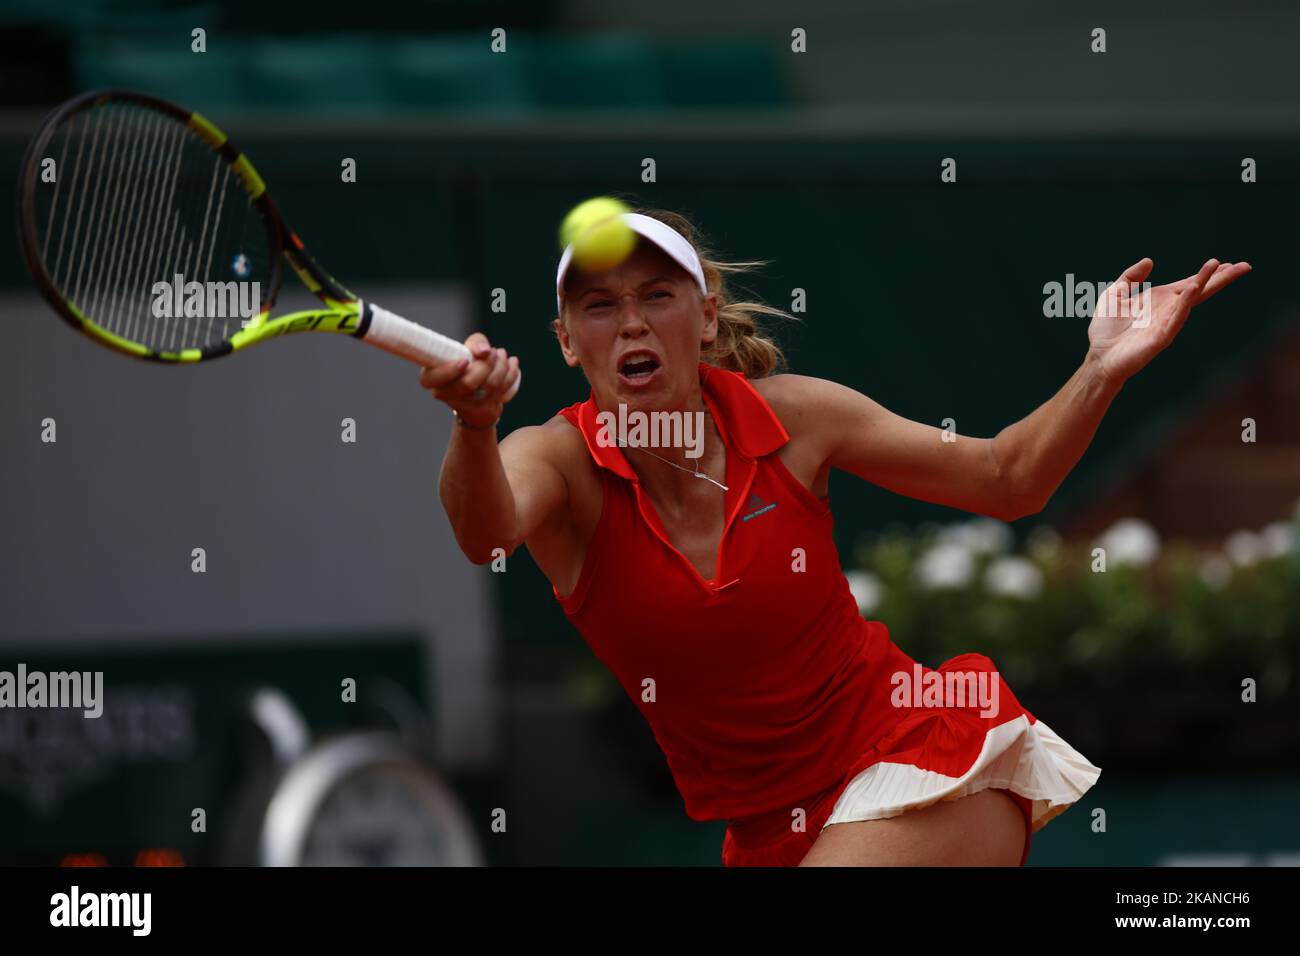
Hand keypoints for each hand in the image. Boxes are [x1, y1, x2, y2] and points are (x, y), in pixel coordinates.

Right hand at [418, 333, 520, 426]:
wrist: (474, 395)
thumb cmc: (466, 365)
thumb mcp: (464, 349)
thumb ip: (474, 343)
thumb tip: (484, 351)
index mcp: (433, 379)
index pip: (433, 379)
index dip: (449, 371)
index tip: (465, 361)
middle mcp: (447, 394)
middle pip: (468, 383)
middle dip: (486, 364)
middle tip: (493, 351)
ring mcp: (467, 403)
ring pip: (488, 386)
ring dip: (501, 366)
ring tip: (502, 354)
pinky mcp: (485, 407)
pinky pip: (501, 390)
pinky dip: (510, 374)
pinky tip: (512, 362)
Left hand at [1085, 257, 1251, 386]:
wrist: (1099, 356)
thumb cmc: (1106, 329)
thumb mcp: (1115, 294)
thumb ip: (1131, 277)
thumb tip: (1149, 261)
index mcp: (1159, 299)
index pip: (1189, 284)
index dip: (1205, 274)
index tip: (1224, 262)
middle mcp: (1167, 310)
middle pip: (1199, 290)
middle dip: (1220, 278)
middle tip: (1244, 265)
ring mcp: (1167, 323)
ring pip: (1191, 300)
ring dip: (1204, 284)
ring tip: (1219, 268)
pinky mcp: (1161, 337)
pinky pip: (1176, 318)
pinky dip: (1185, 303)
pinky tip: (1194, 289)